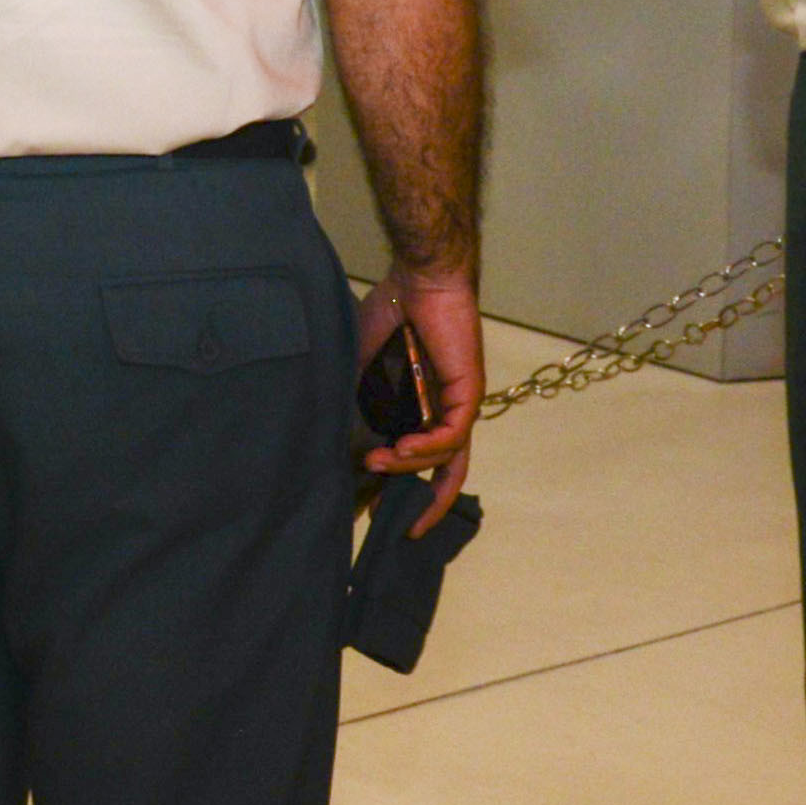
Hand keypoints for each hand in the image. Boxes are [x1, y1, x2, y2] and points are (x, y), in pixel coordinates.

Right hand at [368, 264, 482, 517]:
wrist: (418, 278)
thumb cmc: (394, 310)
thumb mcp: (366, 362)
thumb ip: (360, 397)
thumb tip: (338, 430)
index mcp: (427, 404)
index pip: (425, 455)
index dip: (405, 483)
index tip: (376, 508)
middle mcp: (448, 409)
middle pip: (447, 470)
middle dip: (428, 504)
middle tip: (400, 527)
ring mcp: (461, 403)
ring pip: (445, 456)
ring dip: (409, 465)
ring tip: (378, 463)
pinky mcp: (468, 394)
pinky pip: (451, 436)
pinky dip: (428, 449)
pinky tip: (401, 450)